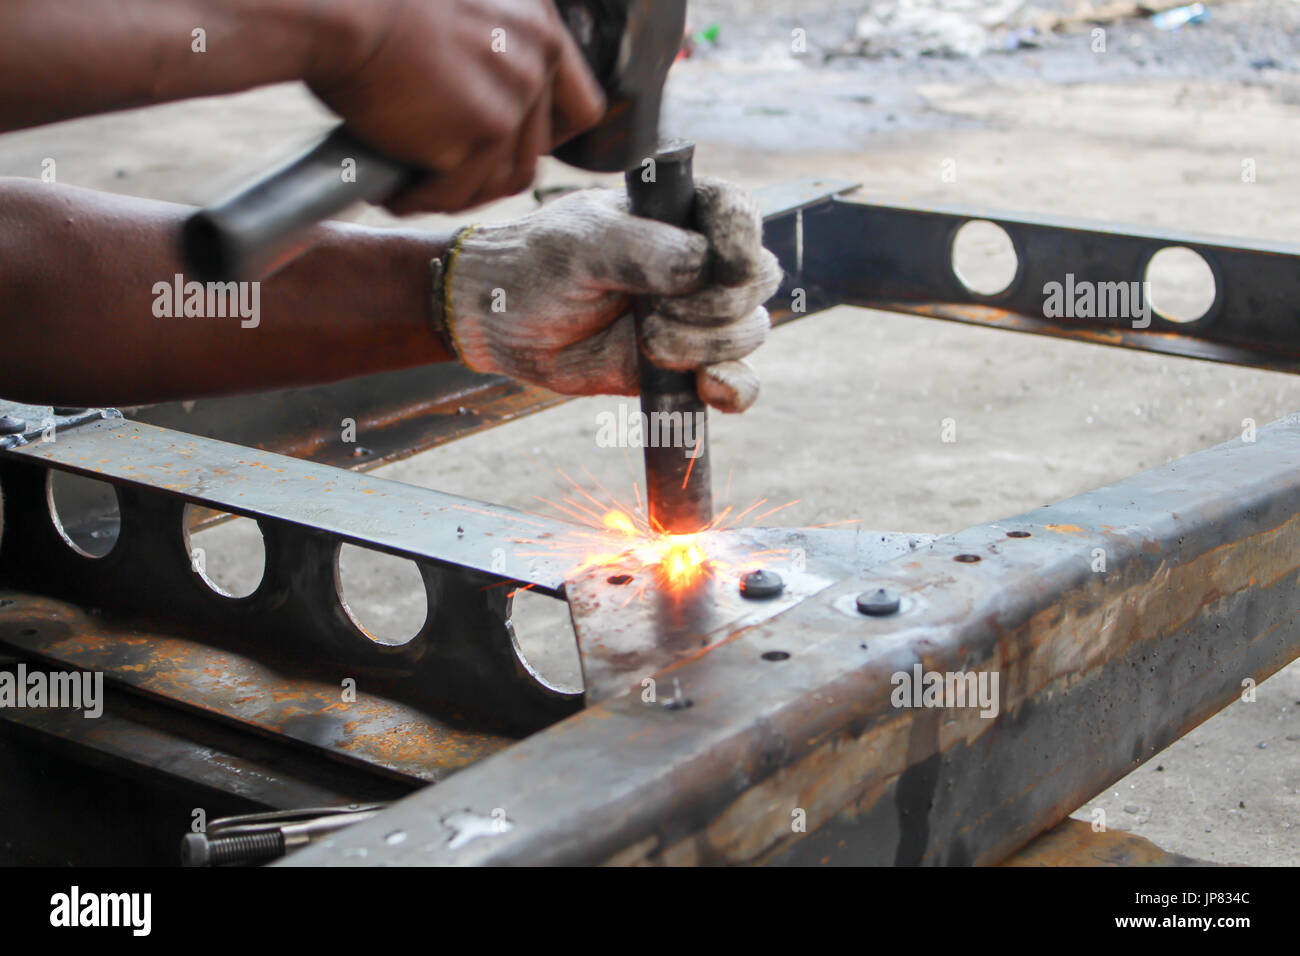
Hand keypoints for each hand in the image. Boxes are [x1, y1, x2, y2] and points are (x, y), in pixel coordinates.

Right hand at [309, 0, 604, 212]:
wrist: (337, 7)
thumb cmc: (374, 9)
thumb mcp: (459, 17)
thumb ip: (493, 58)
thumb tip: (495, 125)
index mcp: (539, 28)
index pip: (580, 108)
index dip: (547, 138)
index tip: (508, 147)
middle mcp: (537, 61)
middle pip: (534, 155)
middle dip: (483, 176)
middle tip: (439, 177)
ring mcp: (512, 99)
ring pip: (502, 181)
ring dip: (456, 195)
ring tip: (413, 189)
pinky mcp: (481, 132)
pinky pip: (458, 191)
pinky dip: (423, 200)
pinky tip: (393, 194)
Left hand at [442, 178, 781, 412]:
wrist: (503, 322)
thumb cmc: (538, 264)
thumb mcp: (583, 244)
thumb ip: (642, 250)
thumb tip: (703, 268)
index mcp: (680, 215)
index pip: (739, 214)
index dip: (743, 242)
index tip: (724, 268)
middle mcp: (700, 264)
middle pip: (757, 282)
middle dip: (713, 305)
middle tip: (653, 312)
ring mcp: (696, 317)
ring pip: (748, 332)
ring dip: (703, 345)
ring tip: (646, 343)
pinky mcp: (686, 366)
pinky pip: (738, 383)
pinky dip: (734, 390)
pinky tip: (708, 389)